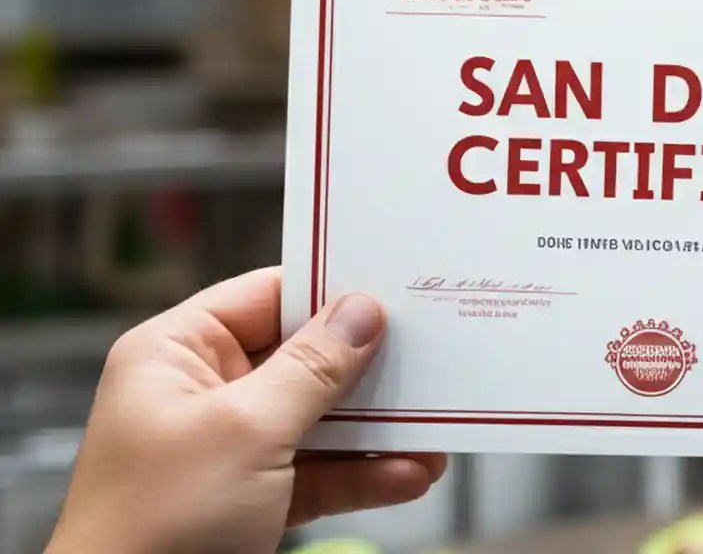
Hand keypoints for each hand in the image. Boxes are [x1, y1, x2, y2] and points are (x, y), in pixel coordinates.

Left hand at [47, 268, 446, 553]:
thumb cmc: (155, 526)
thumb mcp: (246, 431)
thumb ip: (312, 369)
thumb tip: (361, 312)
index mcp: (175, 355)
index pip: (266, 297)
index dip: (329, 291)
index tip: (393, 290)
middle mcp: (202, 393)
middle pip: (303, 359)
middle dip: (367, 368)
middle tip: (428, 357)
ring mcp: (231, 450)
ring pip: (320, 421)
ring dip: (378, 429)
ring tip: (434, 427)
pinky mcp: (254, 500)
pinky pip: (321, 473)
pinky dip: (365, 475)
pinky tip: (411, 474)